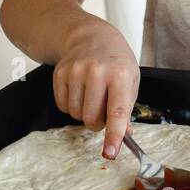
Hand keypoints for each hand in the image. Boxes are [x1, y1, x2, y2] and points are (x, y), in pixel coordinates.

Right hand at [52, 22, 139, 159]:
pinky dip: (72, 105)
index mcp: (121, 74)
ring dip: (85, 113)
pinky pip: (63, 106)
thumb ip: (127, 109)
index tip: (110, 153)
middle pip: (92, 119)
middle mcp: (97, 71)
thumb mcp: (130, 80)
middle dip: (98, 122)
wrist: (90, 36)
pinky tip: (80, 90)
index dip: (113, 135)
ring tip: (92, 95)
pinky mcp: (59, 74)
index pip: (117, 111)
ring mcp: (75, 71)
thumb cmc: (115, 61)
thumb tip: (125, 135)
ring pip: (76, 115)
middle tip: (104, 109)